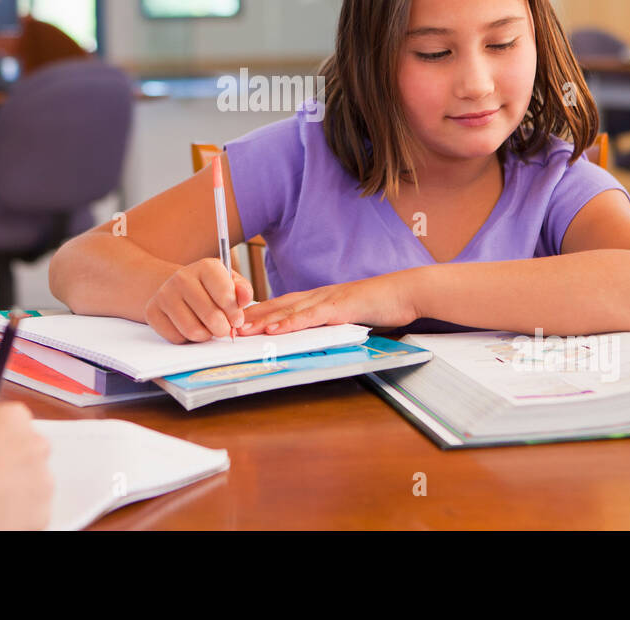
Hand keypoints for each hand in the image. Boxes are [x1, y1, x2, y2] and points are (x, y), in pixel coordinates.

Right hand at [0, 392, 52, 529]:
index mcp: (14, 419)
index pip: (13, 421)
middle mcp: (35, 447)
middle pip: (26, 450)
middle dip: (6, 461)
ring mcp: (41, 484)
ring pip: (30, 483)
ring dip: (11, 488)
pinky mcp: (40, 517)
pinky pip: (30, 513)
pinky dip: (14, 515)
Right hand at [144, 258, 255, 343]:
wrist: (176, 287)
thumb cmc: (209, 287)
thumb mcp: (229, 283)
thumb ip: (242, 290)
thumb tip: (244, 298)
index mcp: (206, 267)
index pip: (226, 295)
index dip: (235, 313)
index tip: (236, 318)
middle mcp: (182, 277)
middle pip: (211, 317)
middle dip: (222, 328)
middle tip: (223, 328)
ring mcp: (164, 294)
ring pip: (193, 331)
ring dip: (205, 335)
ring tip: (207, 328)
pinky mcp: (152, 311)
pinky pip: (176, 338)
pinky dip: (186, 339)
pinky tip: (189, 326)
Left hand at [236, 271, 418, 335]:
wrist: (404, 293)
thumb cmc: (378, 305)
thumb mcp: (347, 316)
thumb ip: (328, 324)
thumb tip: (311, 337)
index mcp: (318, 298)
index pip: (281, 305)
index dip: (258, 313)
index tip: (236, 321)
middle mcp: (317, 296)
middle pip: (277, 305)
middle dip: (250, 316)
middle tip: (225, 325)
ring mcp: (327, 300)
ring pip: (288, 310)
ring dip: (262, 320)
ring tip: (240, 329)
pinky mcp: (340, 308)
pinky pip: (311, 317)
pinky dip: (291, 323)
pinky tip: (275, 329)